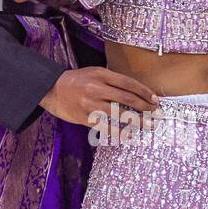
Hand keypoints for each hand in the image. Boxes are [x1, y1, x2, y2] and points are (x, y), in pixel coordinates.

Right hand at [39, 66, 157, 124]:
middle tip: (156, 113)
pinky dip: (119, 132)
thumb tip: (135, 91)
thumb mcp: (94, 73)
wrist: (51, 89)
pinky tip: (128, 135)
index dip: (144, 92)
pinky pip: (105, 126)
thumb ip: (111, 80)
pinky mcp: (84, 117)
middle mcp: (96, 88)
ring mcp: (90, 103)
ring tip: (148, 125)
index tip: (154, 99)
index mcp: (101, 74)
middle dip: (145, 106)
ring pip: (119, 114)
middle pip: (127, 98)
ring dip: (137, 121)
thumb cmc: (76, 81)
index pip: (128, 83)